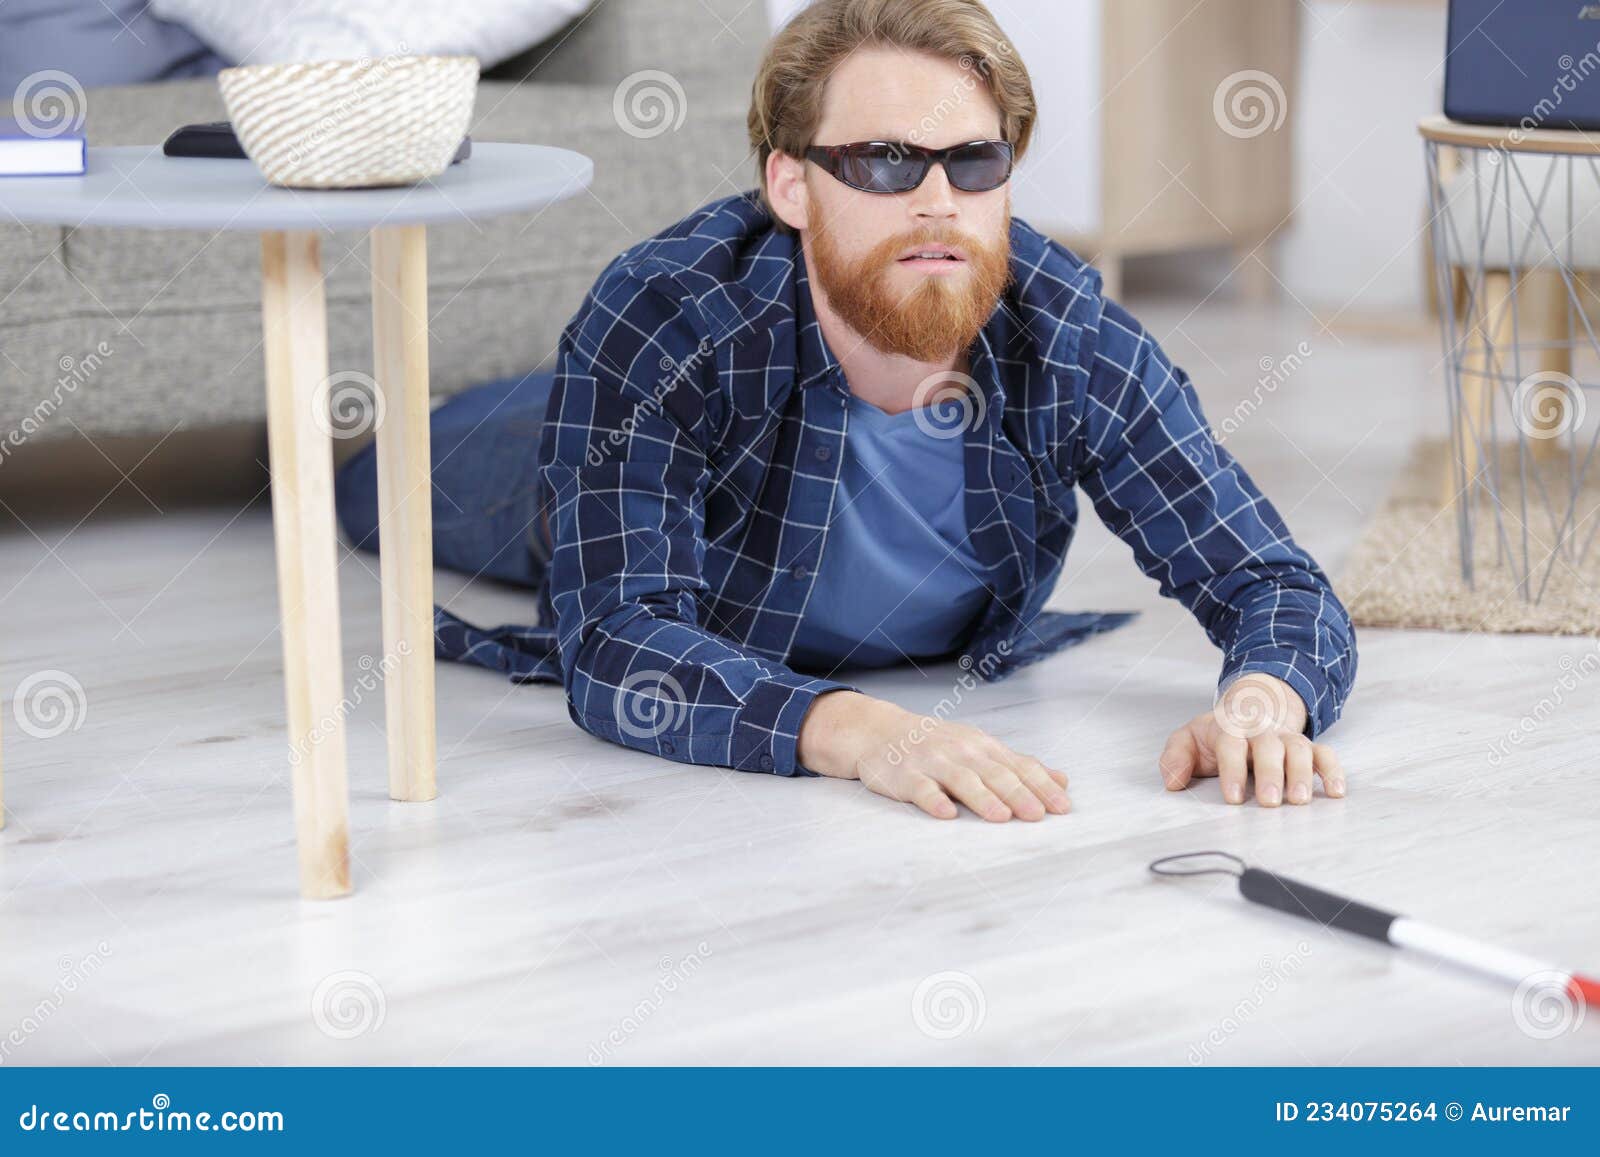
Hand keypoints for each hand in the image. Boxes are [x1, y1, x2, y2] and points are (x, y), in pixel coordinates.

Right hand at [797, 691, 1071, 820]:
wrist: (881, 732)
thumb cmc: (939, 746)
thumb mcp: (981, 749)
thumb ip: (1019, 766)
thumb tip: (1062, 780)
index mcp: (983, 747)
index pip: (1018, 766)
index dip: (1041, 786)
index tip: (1062, 807)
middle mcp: (961, 751)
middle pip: (994, 773)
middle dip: (1018, 793)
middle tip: (1038, 815)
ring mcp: (932, 762)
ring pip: (961, 780)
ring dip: (982, 798)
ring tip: (1001, 816)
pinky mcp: (905, 775)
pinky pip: (921, 788)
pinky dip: (934, 800)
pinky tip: (946, 813)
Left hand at [1158, 673, 1346, 805]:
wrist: (1249, 710)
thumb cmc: (1217, 735)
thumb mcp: (1188, 739)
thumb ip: (1176, 757)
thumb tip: (1173, 783)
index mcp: (1231, 729)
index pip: (1231, 745)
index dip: (1232, 770)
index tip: (1232, 798)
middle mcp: (1262, 732)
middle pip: (1269, 747)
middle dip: (1270, 773)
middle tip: (1269, 801)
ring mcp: (1287, 739)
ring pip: (1299, 749)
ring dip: (1302, 774)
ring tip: (1300, 800)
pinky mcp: (1308, 748)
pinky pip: (1325, 754)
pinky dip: (1333, 771)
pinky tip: (1336, 792)